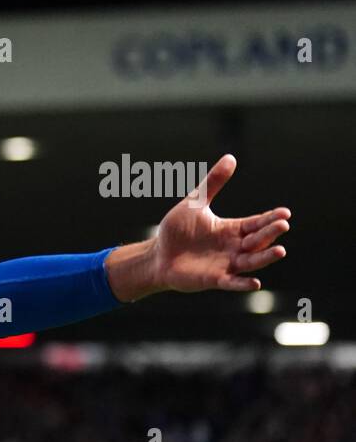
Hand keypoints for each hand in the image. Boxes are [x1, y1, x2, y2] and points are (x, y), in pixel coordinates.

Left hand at [148, 154, 289, 294]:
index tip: (285, 213)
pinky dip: (243, 284)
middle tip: (283, 225)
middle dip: (270, 234)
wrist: (157, 255)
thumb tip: (230, 157)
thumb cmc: (176, 230)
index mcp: (232, 229)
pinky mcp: (214, 279)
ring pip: (251, 262)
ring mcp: (226, 264)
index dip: (270, 219)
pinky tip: (255, 282)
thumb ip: (213, 183)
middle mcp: (234, 247)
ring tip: (280, 251)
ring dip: (265, 258)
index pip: (256, 223)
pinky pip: (232, 282)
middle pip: (258, 241)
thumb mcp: (196, 203)